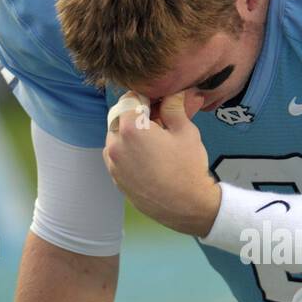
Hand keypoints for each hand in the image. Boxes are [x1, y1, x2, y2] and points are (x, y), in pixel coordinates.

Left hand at [103, 91, 220, 235]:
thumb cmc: (188, 168)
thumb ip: (173, 108)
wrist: (187, 207)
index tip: (157, 104)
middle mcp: (115, 145)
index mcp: (130, 128)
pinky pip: (117, 158)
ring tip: (153, 145)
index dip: (144, 98)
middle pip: (119, 119)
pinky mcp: (116, 180)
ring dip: (129, 136)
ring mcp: (114, 165)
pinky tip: (149, 161)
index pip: (129, 99)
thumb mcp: (185, 131)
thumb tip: (172, 94)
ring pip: (116, 139)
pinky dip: (128, 154)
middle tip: (158, 125)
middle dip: (135, 118)